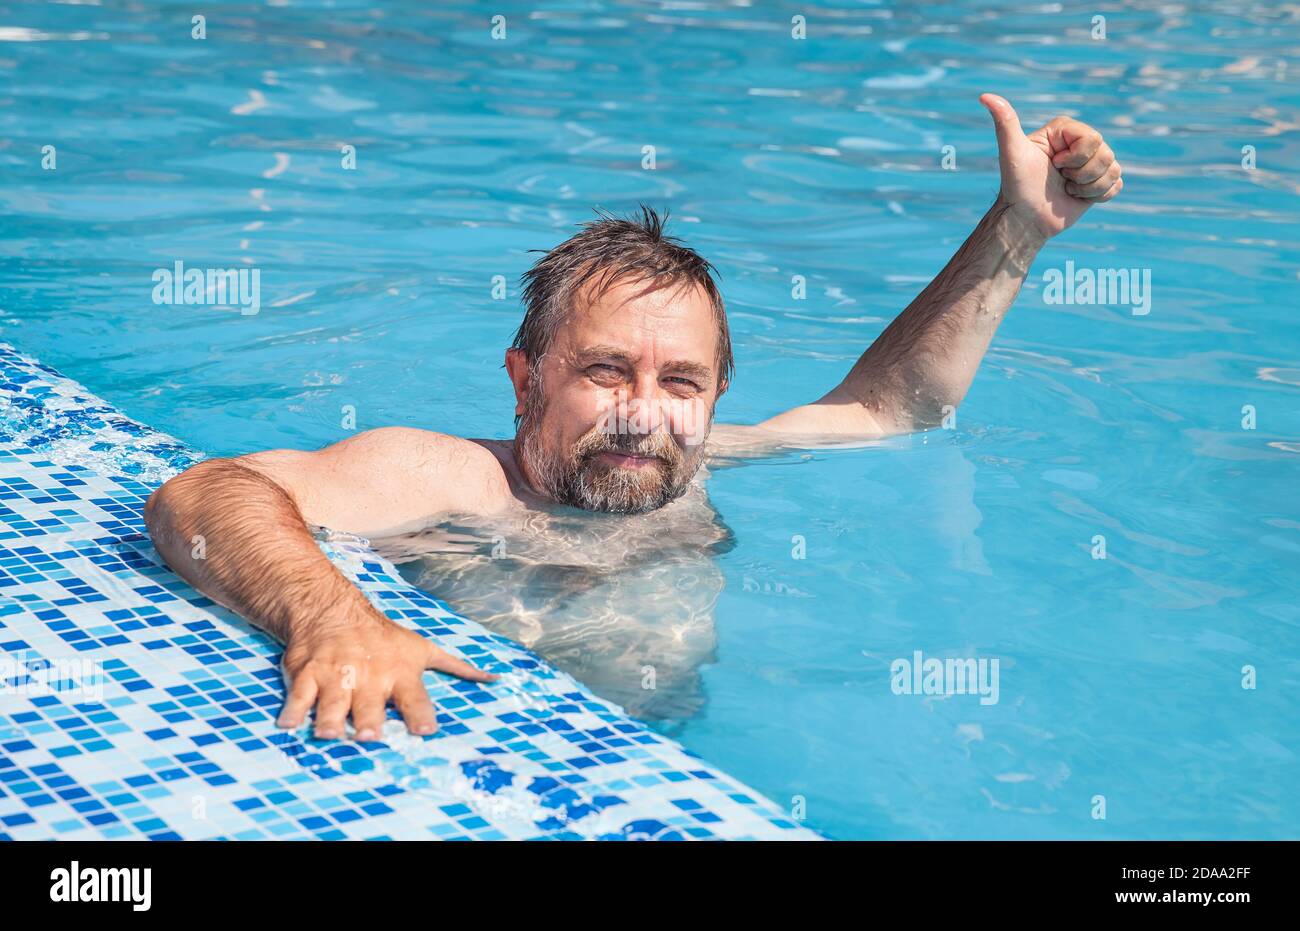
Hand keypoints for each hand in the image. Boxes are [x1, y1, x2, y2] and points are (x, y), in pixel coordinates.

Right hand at [276, 611, 496, 740]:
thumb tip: (493, 679)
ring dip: (329, 720)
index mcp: (399, 673)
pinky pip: (298, 697)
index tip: (426, 730)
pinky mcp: (306, 675)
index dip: (420, 714)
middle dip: (368, 721)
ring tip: (328, 734)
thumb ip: (456, 667)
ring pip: (331, 704)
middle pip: (368, 706)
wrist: (332, 610)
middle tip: (369, 736)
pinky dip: (293, 711)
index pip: (414, 698)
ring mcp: (336, 676)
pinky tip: (289, 725)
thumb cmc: (383, 637)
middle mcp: (368, 676)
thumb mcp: (422, 648)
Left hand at [979, 93, 1123, 239]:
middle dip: (1081, 174)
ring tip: (1067, 189)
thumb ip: (1005, 122)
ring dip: (1089, 187)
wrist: (1025, 218)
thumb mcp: (1011, 152)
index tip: (1053, 164)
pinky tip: (1077, 197)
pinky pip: (1118, 184)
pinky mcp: (1100, 181)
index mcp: (1065, 130)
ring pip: (1114, 169)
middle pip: (1106, 154)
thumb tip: (984, 96)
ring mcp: (1092, 162)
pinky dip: (1098, 195)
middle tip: (1059, 179)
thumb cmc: (1017, 185)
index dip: (1075, 158)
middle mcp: (1081, 142)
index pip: (1093, 138)